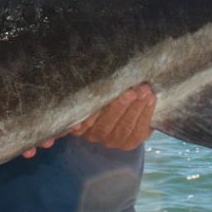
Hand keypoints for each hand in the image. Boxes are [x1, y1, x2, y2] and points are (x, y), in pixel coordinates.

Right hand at [21, 85, 155, 157]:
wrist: (111, 116)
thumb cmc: (94, 99)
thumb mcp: (84, 98)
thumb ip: (78, 92)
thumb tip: (60, 66)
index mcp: (79, 125)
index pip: (85, 121)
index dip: (94, 110)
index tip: (104, 92)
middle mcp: (93, 136)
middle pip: (107, 124)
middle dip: (121, 106)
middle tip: (132, 89)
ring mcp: (112, 141)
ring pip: (125, 128)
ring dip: (137, 108)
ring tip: (145, 90)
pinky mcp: (129, 144)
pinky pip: (139, 132)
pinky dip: (146, 114)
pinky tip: (151, 99)